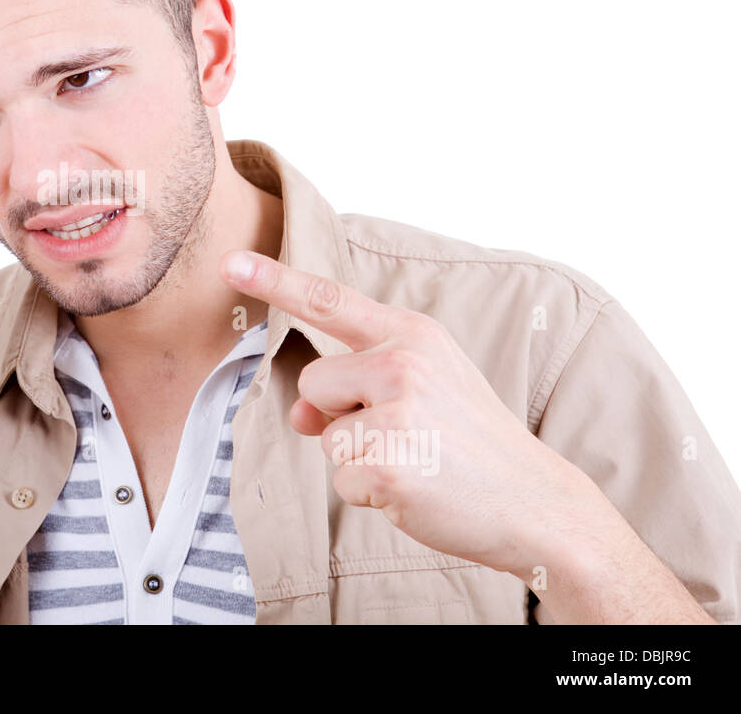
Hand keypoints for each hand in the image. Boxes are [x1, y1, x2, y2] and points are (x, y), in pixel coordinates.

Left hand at [219, 249, 600, 576]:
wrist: (534, 501)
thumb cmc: (469, 442)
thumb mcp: (424, 390)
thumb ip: (358, 384)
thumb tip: (301, 416)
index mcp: (413, 335)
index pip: (329, 301)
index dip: (274, 281)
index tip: (230, 263)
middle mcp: (404, 362)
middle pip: (313, 382)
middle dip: (342, 415)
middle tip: (408, 435)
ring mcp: (397, 413)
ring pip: (324, 434)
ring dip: (357, 457)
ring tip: (416, 460)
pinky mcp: (388, 464)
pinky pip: (340, 478)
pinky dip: (368, 493)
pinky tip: (415, 487)